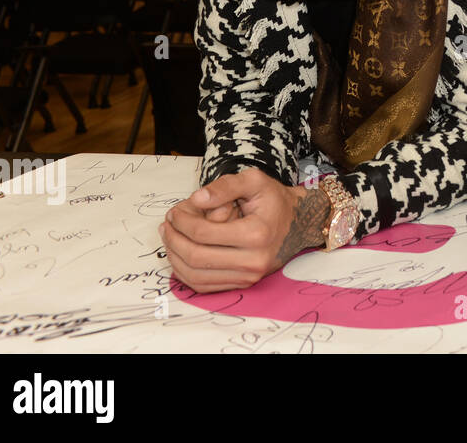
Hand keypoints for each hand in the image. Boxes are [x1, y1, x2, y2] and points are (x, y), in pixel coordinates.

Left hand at [160, 168, 326, 292]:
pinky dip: (185, 273)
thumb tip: (196, 199)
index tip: (175, 211)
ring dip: (175, 258)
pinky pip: (204, 286)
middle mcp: (253, 260)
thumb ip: (225, 186)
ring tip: (170, 238)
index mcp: (256, 234)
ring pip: (196, 276)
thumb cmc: (274, 200)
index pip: (203, 233)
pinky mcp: (244, 284)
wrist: (298, 223)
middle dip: (174, 240)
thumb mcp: (254, 180)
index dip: (182, 221)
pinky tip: (180, 255)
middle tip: (167, 225)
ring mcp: (249, 276)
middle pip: (196, 257)